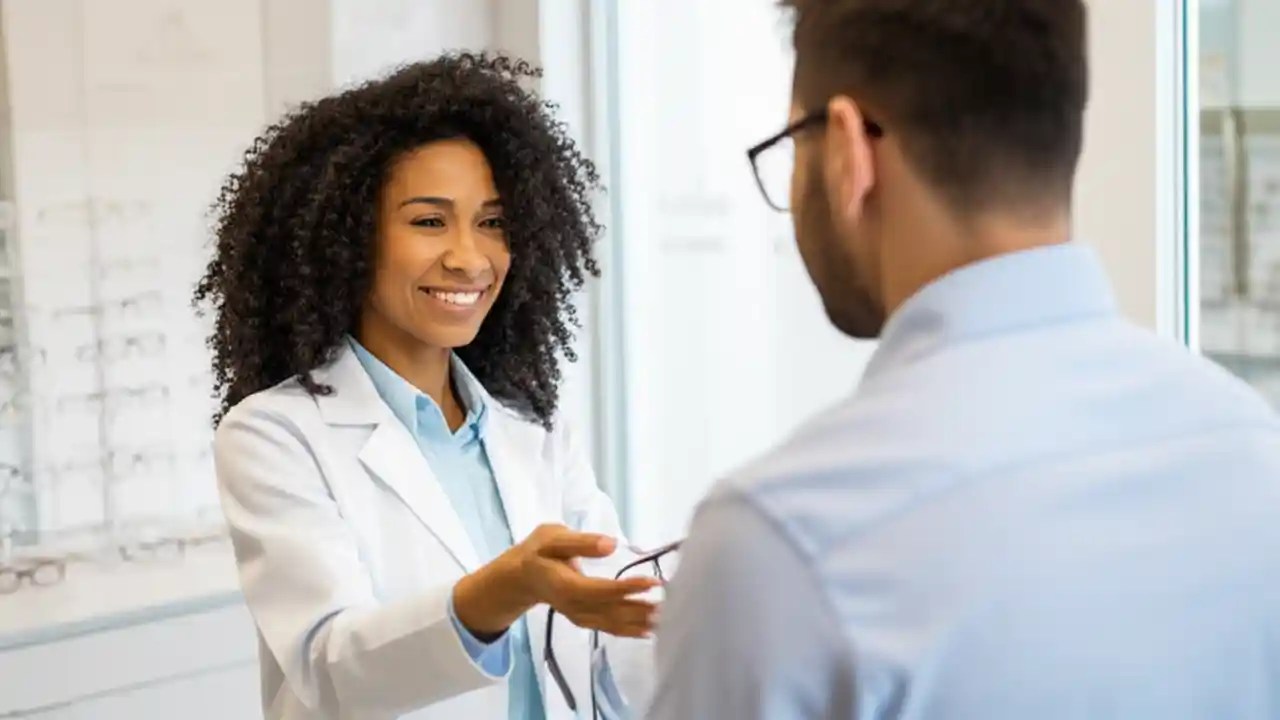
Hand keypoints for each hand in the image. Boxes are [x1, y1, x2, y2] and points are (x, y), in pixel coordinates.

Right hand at [452, 524, 659, 639]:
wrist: (520, 577)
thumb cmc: (538, 552)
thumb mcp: (552, 538)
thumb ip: (581, 542)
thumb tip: (611, 544)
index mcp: (565, 586)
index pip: (601, 591)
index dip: (627, 588)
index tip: (652, 582)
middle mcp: (574, 607)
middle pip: (611, 611)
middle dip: (641, 610)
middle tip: (671, 605)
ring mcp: (580, 616)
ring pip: (613, 623)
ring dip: (640, 623)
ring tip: (668, 619)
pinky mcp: (585, 619)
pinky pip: (610, 628)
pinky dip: (630, 630)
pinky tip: (650, 630)